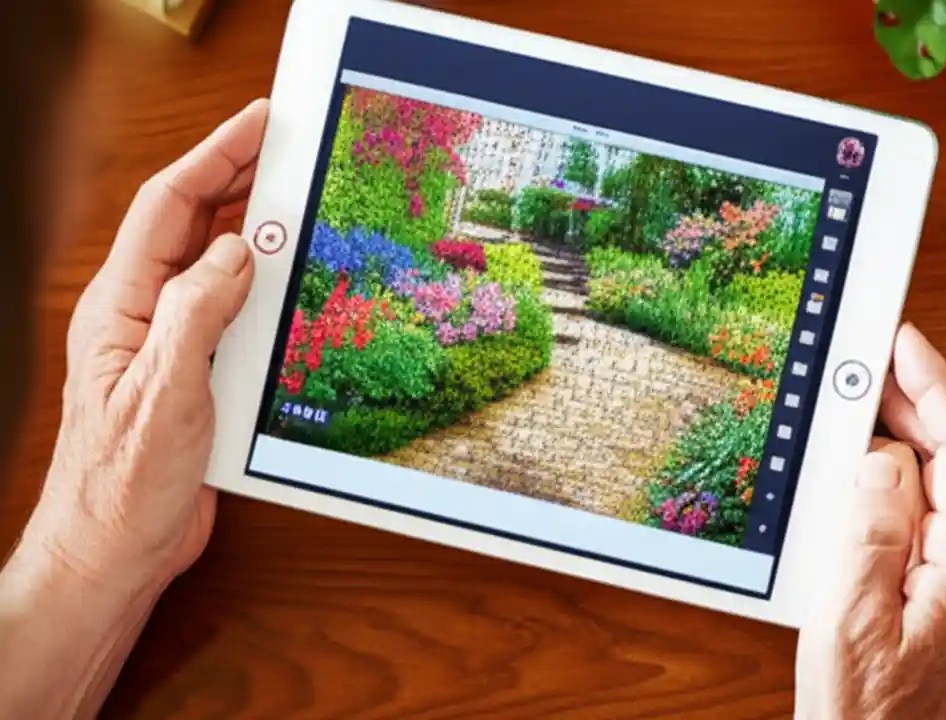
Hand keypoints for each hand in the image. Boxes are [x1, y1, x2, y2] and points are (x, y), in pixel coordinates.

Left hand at [17, 100, 267, 599]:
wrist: (115, 552)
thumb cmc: (120, 486)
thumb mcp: (162, 396)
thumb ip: (196, 316)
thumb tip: (235, 252)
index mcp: (121, 307)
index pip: (170, 207)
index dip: (215, 156)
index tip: (260, 123)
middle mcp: (144, 314)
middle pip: (193, 223)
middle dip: (239, 176)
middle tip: (291, 146)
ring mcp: (170, 342)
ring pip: (217, 265)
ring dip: (257, 229)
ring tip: (300, 199)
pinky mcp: (196, 373)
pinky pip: (235, 310)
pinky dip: (265, 285)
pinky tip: (293, 281)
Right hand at [796, 323, 945, 719]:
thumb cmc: (867, 713)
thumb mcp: (851, 623)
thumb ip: (871, 537)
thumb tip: (883, 463)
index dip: (939, 387)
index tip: (909, 345)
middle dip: (921, 401)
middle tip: (874, 363)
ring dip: (910, 438)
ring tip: (867, 404)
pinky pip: (935, 511)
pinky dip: (904, 477)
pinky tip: (872, 470)